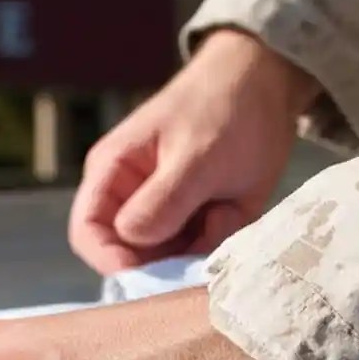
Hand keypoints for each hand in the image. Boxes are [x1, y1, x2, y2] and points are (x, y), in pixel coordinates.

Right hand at [69, 30, 320, 274]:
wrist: (271, 81)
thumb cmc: (226, 109)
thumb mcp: (198, 157)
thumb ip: (163, 201)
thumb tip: (130, 240)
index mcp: (112, 174)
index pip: (87, 234)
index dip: (112, 262)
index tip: (154, 278)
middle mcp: (128, 197)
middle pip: (128, 254)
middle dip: (168, 258)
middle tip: (207, 239)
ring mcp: (162, 209)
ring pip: (167, 257)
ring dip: (199, 248)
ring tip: (228, 211)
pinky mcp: (192, 217)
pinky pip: (196, 249)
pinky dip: (218, 239)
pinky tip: (235, 208)